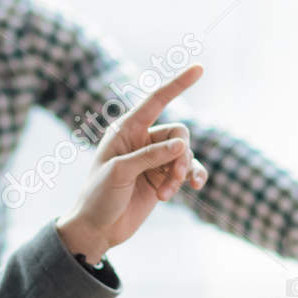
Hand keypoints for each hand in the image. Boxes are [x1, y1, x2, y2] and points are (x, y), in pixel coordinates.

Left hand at [56, 64, 207, 262]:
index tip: (199, 67)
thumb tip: (181, 146)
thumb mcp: (120, 172)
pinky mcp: (163, 179)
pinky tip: (195, 186)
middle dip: (181, 154)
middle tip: (173, 177)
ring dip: (181, 173)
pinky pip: (187, 170)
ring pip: (184, 154)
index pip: (156, 100)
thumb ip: (150, 156)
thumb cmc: (99, 197)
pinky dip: (192, 177)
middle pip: (178, 133)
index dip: (178, 84)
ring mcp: (154, 160)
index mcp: (125, 130)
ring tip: (167, 193)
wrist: (97, 230)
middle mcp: (141, 141)